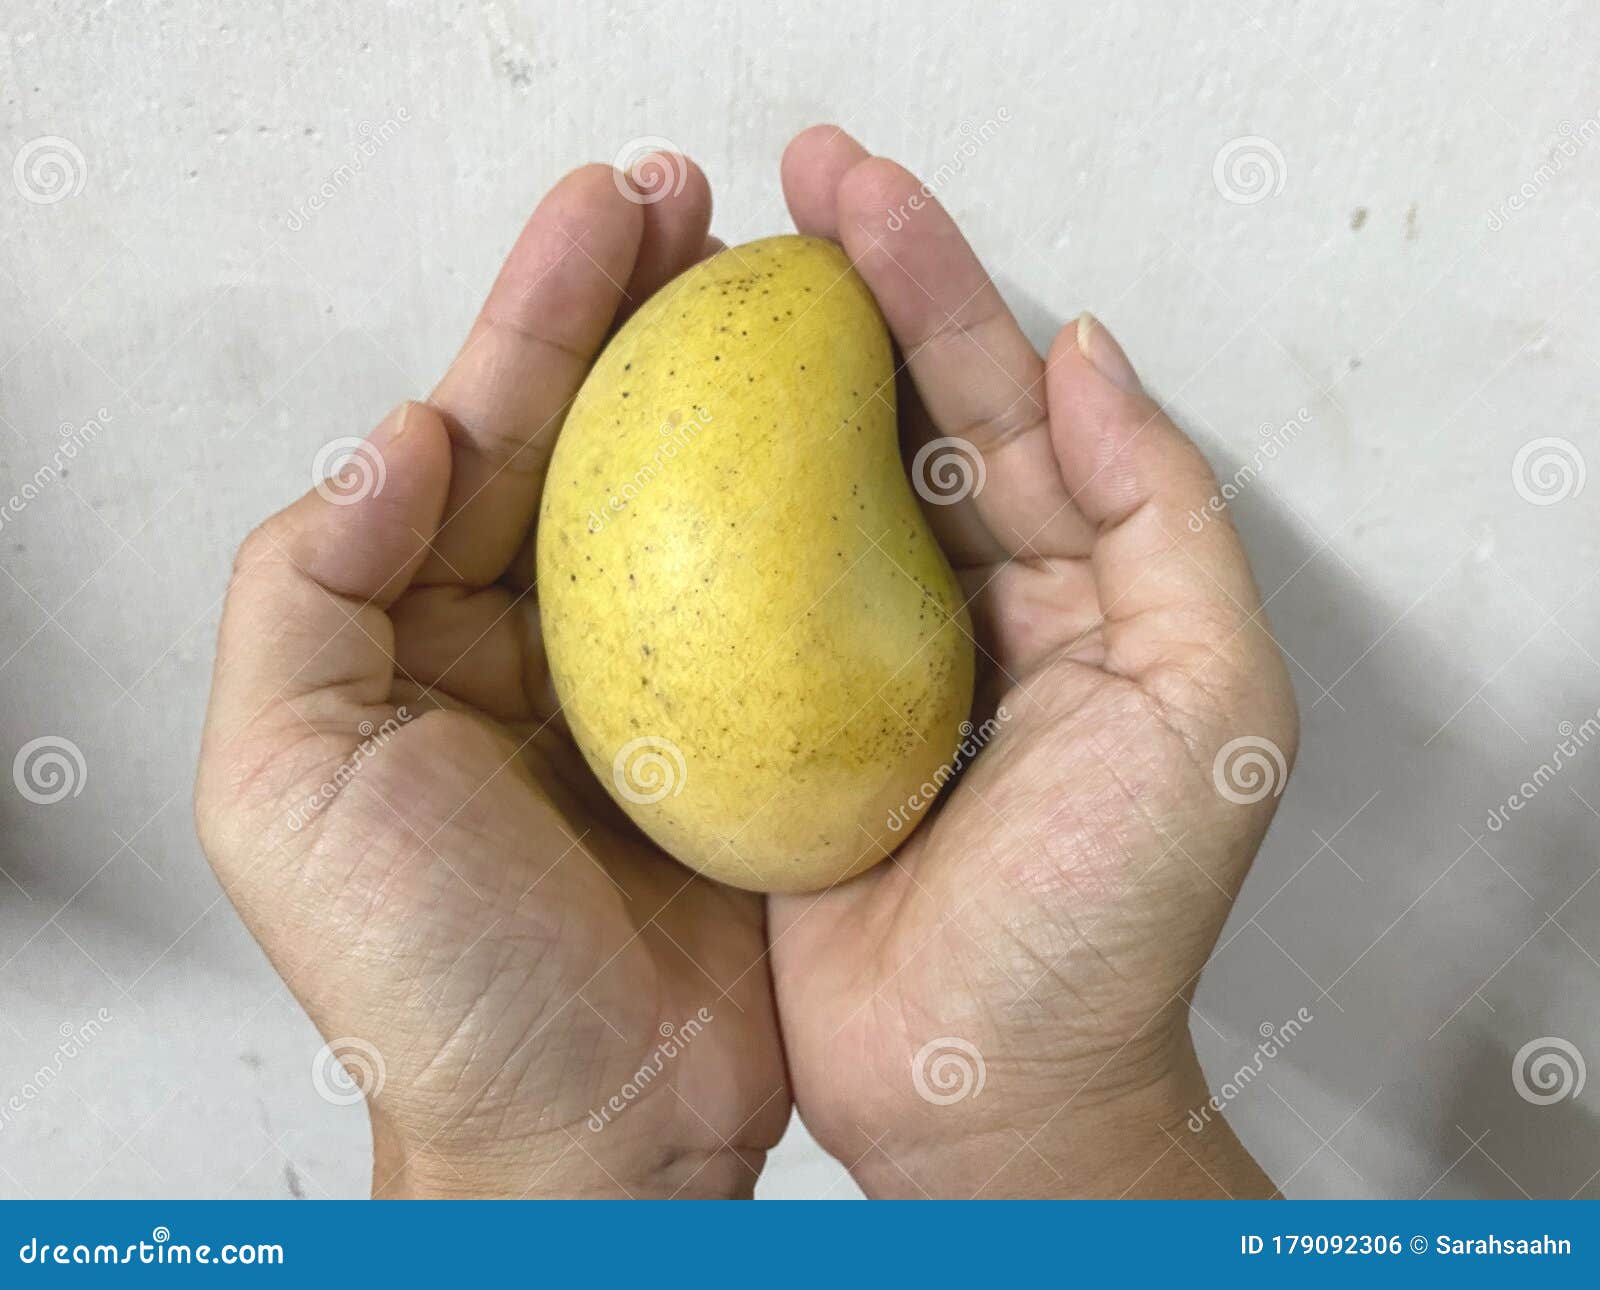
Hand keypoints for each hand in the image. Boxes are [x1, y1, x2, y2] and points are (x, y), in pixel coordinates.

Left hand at [195, 161, 788, 1198]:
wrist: (589, 1130)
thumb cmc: (434, 985)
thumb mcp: (290, 792)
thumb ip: (307, 596)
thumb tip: (402, 439)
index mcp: (422, 632)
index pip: (483, 433)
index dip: (541, 314)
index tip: (609, 214)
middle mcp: (535, 639)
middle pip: (593, 438)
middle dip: (641, 310)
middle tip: (703, 202)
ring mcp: (654, 682)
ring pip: (695, 501)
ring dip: (734, 386)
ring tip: (787, 282)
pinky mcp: (749, 734)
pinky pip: (788, 598)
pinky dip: (818, 511)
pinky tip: (859, 440)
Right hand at [768, 127, 1297, 1197]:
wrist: (991, 1090)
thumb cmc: (1111, 923)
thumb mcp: (1211, 707)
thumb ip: (1167, 517)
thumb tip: (1083, 353)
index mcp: (1075, 581)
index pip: (997, 398)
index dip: (932, 283)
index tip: (852, 191)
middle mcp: (968, 601)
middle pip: (894, 417)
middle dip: (837, 295)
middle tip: (765, 193)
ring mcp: (857, 661)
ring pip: (802, 491)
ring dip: (749, 385)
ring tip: (683, 284)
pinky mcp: (772, 728)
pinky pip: (723, 603)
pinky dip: (681, 521)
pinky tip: (628, 449)